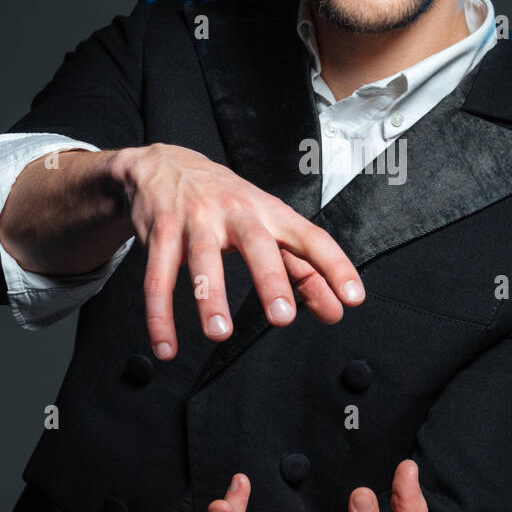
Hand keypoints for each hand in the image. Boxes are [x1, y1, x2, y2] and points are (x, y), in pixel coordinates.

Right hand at [108, 143, 364, 358]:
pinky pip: (157, 278)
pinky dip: (160, 317)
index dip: (335, 266)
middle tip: (283, 318)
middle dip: (270, 280)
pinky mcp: (159, 233)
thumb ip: (301, 266)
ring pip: (201, 260)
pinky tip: (166, 348)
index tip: (354, 298)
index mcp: (269, 211)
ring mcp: (195, 221)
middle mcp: (235, 212)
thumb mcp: (267, 223)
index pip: (310, 237)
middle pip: (256, 244)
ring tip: (220, 333)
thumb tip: (336, 309)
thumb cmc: (227, 202)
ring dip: (210, 298)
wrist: (163, 163)